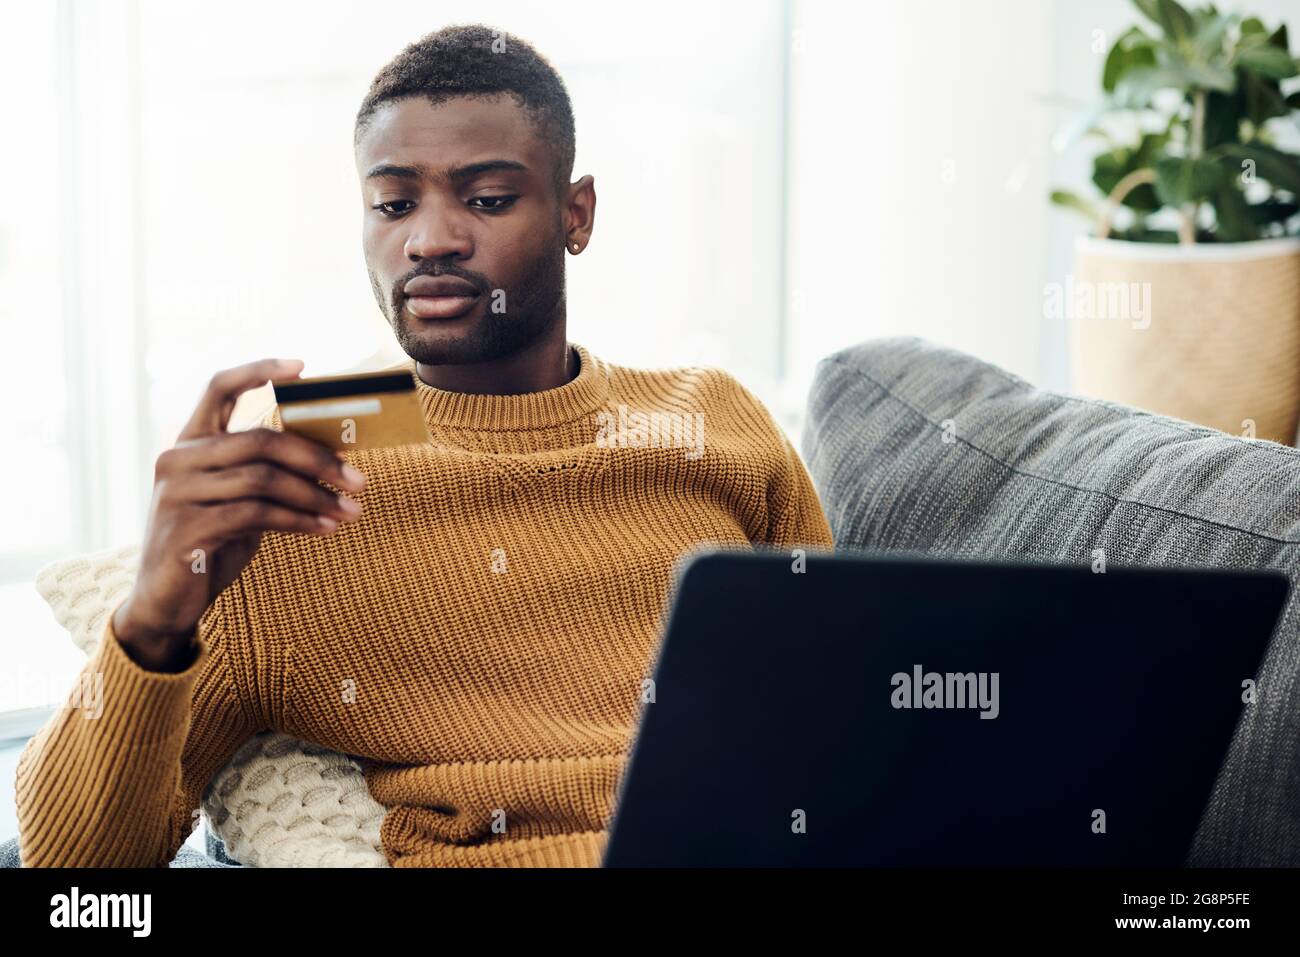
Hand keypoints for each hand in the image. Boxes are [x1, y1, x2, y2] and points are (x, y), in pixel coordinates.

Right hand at [113, 358, 366, 669]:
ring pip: (264, 480)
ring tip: (351, 512)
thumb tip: (332, 454)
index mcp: (190, 442)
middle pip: (261, 440)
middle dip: (318, 460)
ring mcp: (177, 493)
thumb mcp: (238, 499)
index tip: (302, 367)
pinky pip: (256, 515)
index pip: (218, 388)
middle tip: (360, 480)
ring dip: (316, 497)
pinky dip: (299, 520)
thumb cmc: (211, 542)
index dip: (258, 370)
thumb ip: (266, 471)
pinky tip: (325, 529)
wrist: (165, 601)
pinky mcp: (186, 528)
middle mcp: (178, 459)